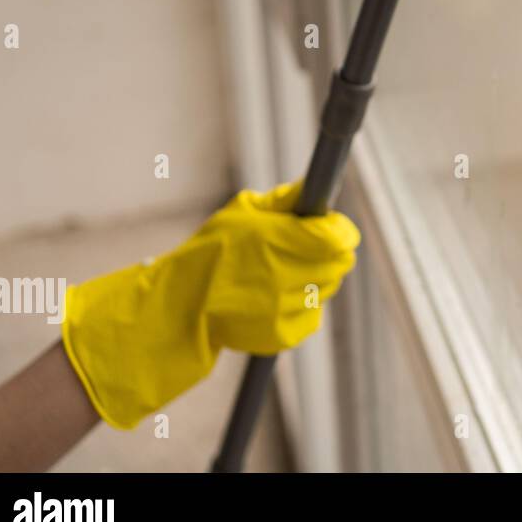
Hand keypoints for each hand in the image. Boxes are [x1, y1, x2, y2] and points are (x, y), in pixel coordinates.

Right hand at [61, 182, 358, 428]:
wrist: (181, 306)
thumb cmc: (211, 251)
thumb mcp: (242, 213)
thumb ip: (282, 200)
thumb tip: (314, 187)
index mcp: (277, 240)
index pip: (337, 236)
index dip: (340, 230)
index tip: (331, 227)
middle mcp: (285, 275)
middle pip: (340, 263)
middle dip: (330, 253)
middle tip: (308, 250)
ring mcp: (285, 307)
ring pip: (326, 289)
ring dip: (315, 279)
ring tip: (283, 274)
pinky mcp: (283, 333)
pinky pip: (312, 315)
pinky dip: (302, 307)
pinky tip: (276, 298)